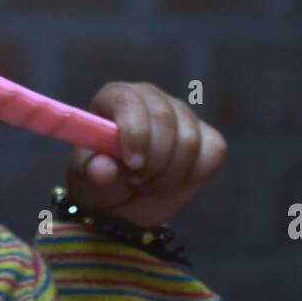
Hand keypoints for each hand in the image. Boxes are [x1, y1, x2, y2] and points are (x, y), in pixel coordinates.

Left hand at [65, 82, 226, 230]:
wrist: (126, 202)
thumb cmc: (103, 182)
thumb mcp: (88, 181)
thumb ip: (93, 172)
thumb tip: (103, 169)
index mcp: (115, 98)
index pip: (130, 101)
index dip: (135, 132)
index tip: (132, 164)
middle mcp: (150, 98)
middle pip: (165, 118)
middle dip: (153, 160)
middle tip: (137, 181)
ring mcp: (182, 115)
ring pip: (190, 140)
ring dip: (169, 175)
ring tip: (148, 184)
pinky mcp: (207, 136)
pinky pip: (213, 152)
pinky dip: (194, 175)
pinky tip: (173, 181)